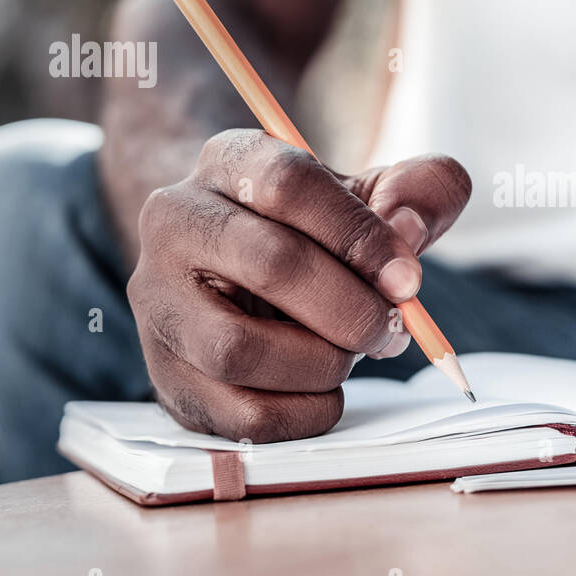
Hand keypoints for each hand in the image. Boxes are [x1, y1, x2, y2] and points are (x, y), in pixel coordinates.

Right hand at [127, 129, 471, 441]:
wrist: (241, 272)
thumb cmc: (317, 233)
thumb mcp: (374, 195)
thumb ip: (418, 191)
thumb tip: (409, 229)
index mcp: (228, 162)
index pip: (288, 183)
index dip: (360, 236)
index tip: (408, 279)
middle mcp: (175, 223)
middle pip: (270, 264)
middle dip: (352, 308)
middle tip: (392, 328)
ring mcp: (158, 303)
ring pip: (240, 349)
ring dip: (323, 363)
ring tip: (349, 354)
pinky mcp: (165, 377)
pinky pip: (240, 414)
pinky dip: (305, 412)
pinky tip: (323, 389)